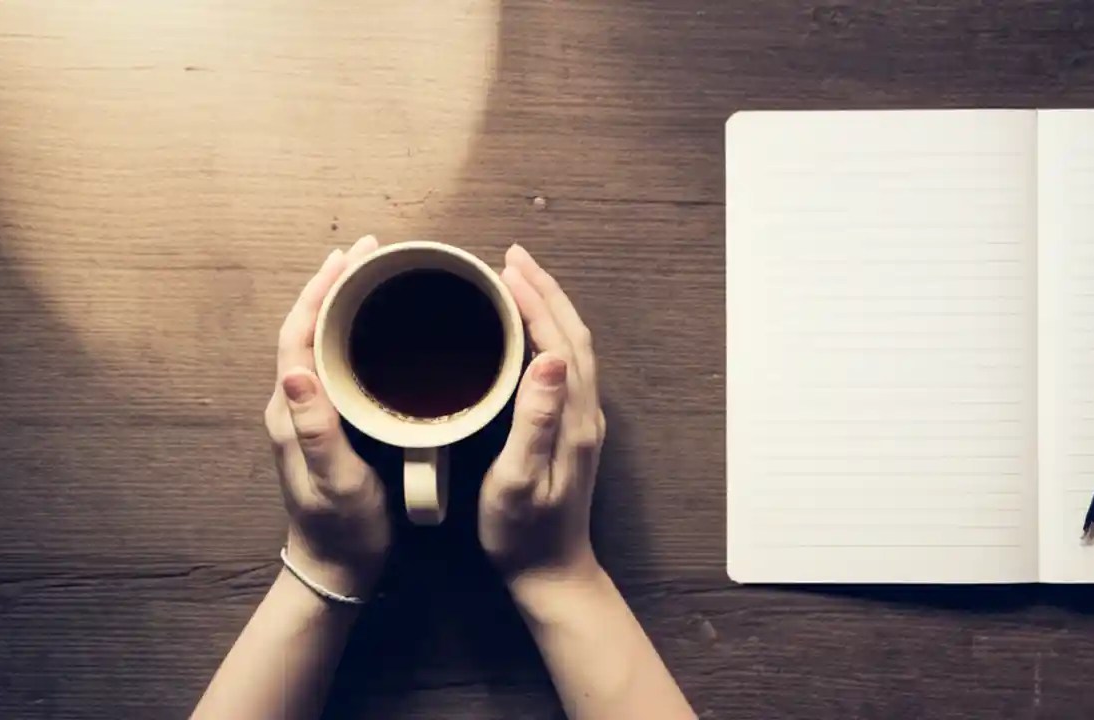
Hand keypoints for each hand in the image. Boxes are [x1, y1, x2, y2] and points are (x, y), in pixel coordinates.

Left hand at [263, 236, 391, 597]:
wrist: (339, 566)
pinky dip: (356, 332)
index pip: (297, 332)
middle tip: (370, 252)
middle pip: (308, 326)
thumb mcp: (333, 482)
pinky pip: (339, 360)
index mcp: (291, 410)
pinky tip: (382, 328)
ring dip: (343, 303)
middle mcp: (296, 403)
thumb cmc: (342, 528)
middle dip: (334, 284)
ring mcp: (313, 411)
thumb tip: (296, 373)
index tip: (351, 258)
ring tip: (374, 275)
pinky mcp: (332, 420)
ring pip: (322, 340)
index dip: (320, 290)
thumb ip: (315, 431)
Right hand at [480, 245, 605, 585]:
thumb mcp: (519, 479)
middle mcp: (586, 412)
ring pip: (572, 346)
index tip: (507, 267)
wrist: (550, 573)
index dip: (534, 299)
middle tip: (512, 258)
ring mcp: (583, 420)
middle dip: (545, 290)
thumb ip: (536, 419)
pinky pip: (565, 364)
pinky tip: (526, 332)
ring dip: (549, 307)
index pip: (559, 340)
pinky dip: (547, 333)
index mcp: (574, 418)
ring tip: (517, 280)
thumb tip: (551, 357)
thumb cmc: (522, 533)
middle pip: (572, 334)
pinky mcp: (573, 429)